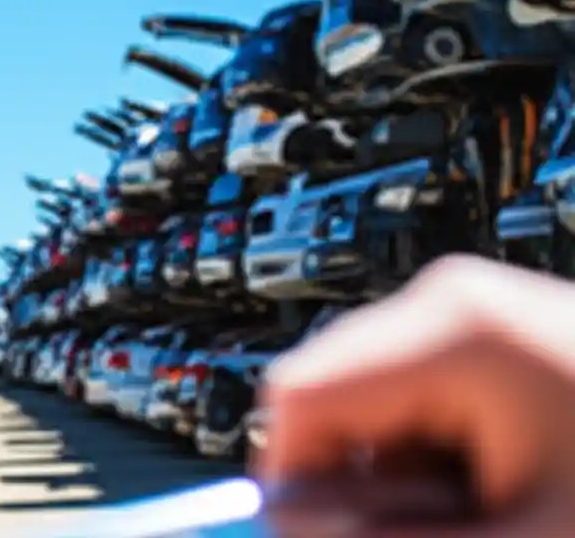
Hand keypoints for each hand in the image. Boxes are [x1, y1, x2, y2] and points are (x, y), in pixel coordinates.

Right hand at [258, 254, 574, 535]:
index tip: (313, 531)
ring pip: (365, 393)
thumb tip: (294, 529)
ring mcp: (467, 304)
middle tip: (434, 521)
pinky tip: (491, 472)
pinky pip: (405, 386)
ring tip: (483, 498)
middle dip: (357, 469)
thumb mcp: (523, 531)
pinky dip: (425, 442)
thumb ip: (394, 536)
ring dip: (396, 460)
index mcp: (455, 331)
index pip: (301, 392)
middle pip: (330, 391)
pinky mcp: (481, 323)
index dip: (291, 471)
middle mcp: (450, 298)